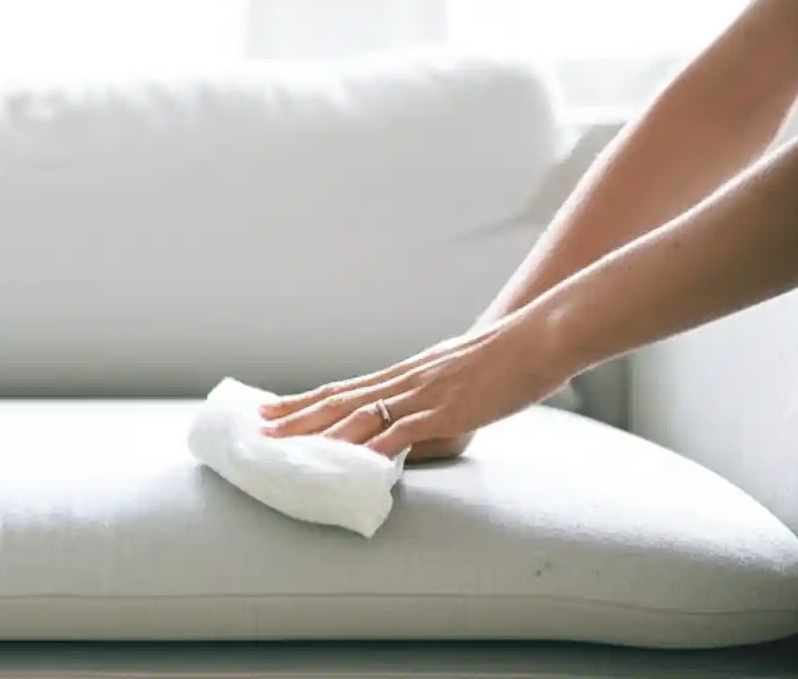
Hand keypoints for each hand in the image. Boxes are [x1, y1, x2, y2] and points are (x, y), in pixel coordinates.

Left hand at [258, 311, 574, 458]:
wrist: (538, 336)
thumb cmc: (506, 358)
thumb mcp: (458, 377)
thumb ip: (433, 400)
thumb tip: (416, 424)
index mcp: (405, 375)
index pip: (343, 389)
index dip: (304, 402)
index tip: (271, 409)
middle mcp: (404, 381)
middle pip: (339, 400)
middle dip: (296, 416)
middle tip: (259, 428)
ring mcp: (422, 396)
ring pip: (359, 416)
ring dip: (319, 433)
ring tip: (286, 446)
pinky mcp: (446, 411)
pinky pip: (401, 432)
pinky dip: (373, 448)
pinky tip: (349, 461)